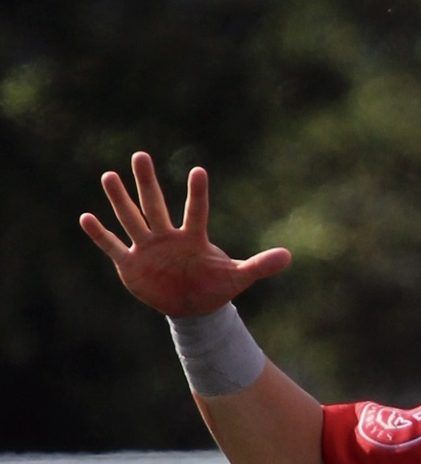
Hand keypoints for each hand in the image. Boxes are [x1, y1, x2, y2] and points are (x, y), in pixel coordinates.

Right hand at [79, 152, 289, 316]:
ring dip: (120, 200)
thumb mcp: (239, 277)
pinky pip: (113, 246)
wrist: (193, 307)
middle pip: (155, 205)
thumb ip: (261, 265)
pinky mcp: (131, 264)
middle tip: (140, 155)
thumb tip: (290, 256)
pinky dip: (100, 235)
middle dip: (147, 182)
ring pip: (131, 219)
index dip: (198, 193)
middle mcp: (167, 236)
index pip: (197, 211)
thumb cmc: (215, 286)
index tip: (199, 171)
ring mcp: (147, 248)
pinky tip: (86, 217)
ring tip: (109, 176)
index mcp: (193, 238)